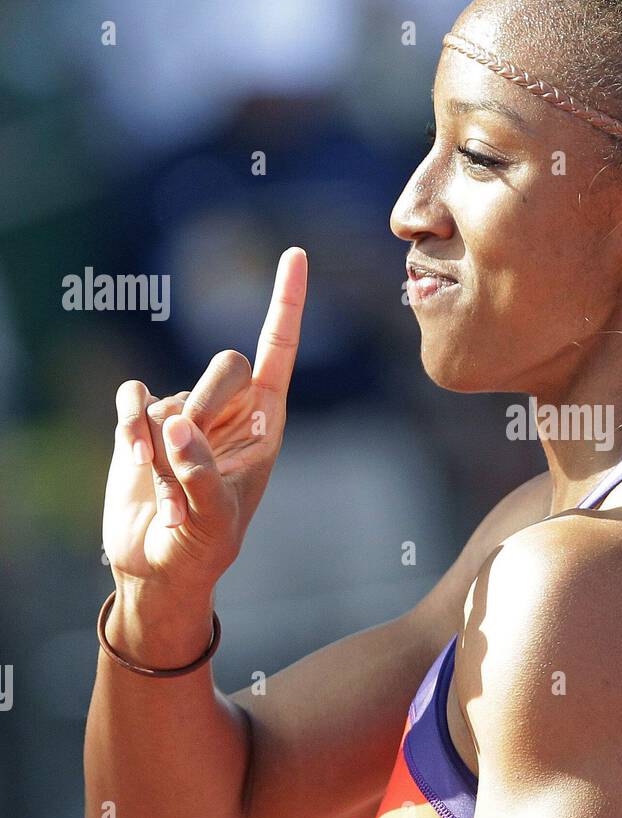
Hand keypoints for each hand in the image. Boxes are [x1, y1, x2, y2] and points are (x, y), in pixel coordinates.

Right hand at [102, 248, 307, 594]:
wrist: (159, 564)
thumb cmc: (205, 544)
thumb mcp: (214, 519)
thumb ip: (201, 473)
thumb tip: (177, 426)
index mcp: (264, 421)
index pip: (278, 349)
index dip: (287, 302)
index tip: (295, 254)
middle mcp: (226, 408)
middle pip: (225, 364)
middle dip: (209, 406)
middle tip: (193, 459)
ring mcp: (181, 411)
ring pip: (173, 393)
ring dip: (166, 447)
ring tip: (169, 493)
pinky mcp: (139, 422)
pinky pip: (132, 399)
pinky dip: (130, 428)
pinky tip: (137, 462)